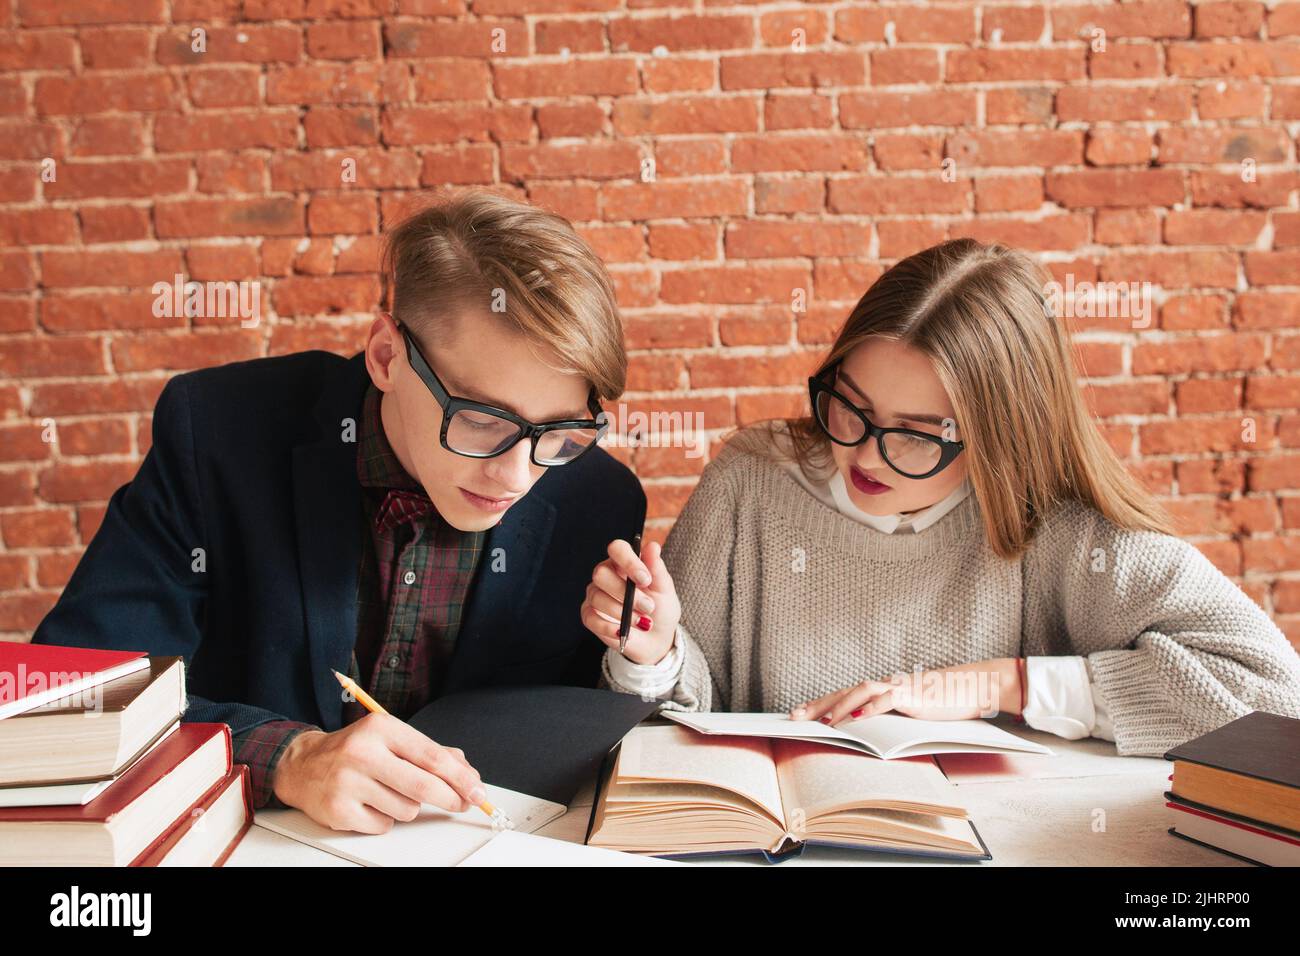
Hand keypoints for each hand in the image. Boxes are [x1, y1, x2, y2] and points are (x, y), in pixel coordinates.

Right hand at [271, 711, 486, 833]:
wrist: (303, 765)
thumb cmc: (355, 751)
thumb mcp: (392, 739)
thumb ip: (431, 752)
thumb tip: (467, 773)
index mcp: (381, 728)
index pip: (432, 756)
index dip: (460, 777)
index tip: (477, 790)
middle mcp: (363, 753)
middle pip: (423, 785)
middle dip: (450, 798)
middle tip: (461, 803)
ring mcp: (349, 782)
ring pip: (406, 809)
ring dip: (409, 806)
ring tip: (390, 792)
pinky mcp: (339, 810)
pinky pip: (384, 825)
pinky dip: (385, 819)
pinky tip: (371, 803)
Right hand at [581, 537, 680, 665]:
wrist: (657, 637)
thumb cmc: (660, 608)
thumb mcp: (664, 589)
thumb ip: (657, 568)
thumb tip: (653, 546)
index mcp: (624, 562)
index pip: (617, 549)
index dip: (628, 561)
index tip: (645, 579)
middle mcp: (606, 575)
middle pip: (601, 573)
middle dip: (625, 592)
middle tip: (648, 607)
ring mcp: (595, 594)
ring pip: (597, 597)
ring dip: (622, 612)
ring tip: (643, 622)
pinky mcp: (589, 615)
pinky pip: (591, 618)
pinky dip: (609, 627)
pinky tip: (623, 631)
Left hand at [789, 659, 1022, 724]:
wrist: (968, 688)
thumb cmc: (939, 703)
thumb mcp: (909, 716)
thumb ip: (888, 719)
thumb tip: (865, 733)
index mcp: (880, 691)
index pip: (844, 696)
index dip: (820, 703)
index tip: (798, 713)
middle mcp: (884, 686)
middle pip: (844, 692)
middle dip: (818, 704)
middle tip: (794, 716)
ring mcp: (897, 688)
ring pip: (861, 692)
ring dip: (840, 706)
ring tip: (823, 721)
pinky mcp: (912, 695)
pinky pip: (888, 700)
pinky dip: (872, 708)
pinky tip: (858, 718)